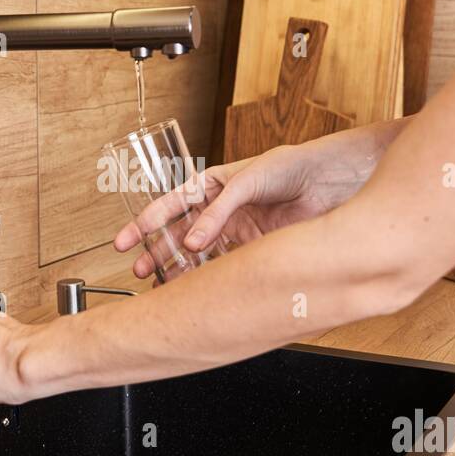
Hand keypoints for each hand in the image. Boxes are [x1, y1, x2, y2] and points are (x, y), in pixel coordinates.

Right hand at [114, 127, 393, 280]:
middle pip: (179, 234)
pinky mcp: (255, 247)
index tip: (124, 241)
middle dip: (156, 253)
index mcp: (210, 186)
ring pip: (199, 254)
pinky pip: (226, 265)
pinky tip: (196, 289)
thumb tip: (192, 241)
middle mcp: (219, 210)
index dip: (145, 223)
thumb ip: (218, 213)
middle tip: (139, 271)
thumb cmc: (290, 167)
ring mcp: (235, 230)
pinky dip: (209, 277)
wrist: (330, 181)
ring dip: (180, 269)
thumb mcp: (247, 183)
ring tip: (161, 285)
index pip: (170, 205)